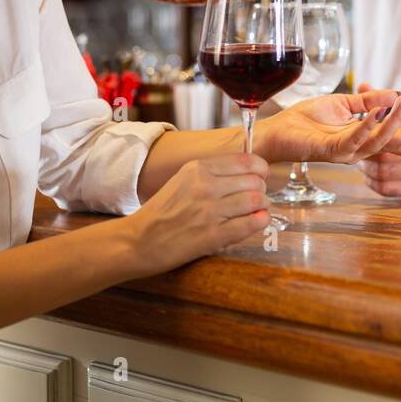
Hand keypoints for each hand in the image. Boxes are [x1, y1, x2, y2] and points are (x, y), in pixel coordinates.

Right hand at [128, 154, 270, 274]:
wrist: (137, 241)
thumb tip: (246, 172)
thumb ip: (211, 174)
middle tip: (260, 198)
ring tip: (259, 211)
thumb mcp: (182, 180)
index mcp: (197, 168)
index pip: (245, 160)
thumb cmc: (161, 212)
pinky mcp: (212, 236)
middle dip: (262, 189)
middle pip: (254, 181)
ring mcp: (209, 211)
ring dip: (263, 207)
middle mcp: (204, 186)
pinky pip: (250, 224)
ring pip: (256, 201)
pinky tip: (257, 223)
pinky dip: (260, 222)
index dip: (260, 169)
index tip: (262, 176)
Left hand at [257, 89, 400, 166]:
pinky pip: (354, 139)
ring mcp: (348, 152)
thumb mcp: (343, 104)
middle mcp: (361, 148)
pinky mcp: (332, 150)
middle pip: (399, 145)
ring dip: (394, 122)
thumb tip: (395, 94)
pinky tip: (376, 112)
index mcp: (365, 137)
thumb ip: (368, 100)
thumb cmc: (307, 119)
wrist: (279, 130)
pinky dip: (366, 124)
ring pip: (380, 142)